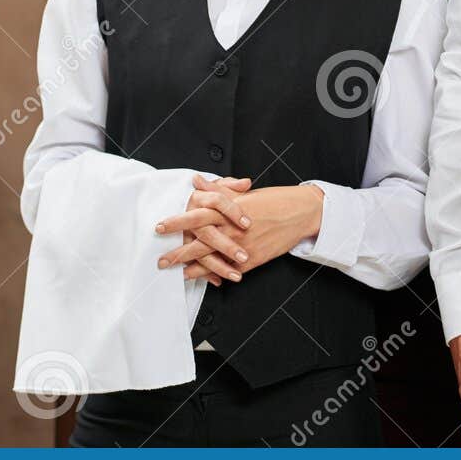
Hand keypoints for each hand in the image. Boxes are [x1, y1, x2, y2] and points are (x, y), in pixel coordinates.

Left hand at [156, 176, 324, 280]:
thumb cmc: (273, 201)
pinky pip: (229, 270)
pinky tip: (204, 278)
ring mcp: (242, 246)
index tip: (159, 227)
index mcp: (228, 210)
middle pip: (198, 242)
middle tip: (161, 259)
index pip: (196, 215)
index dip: (177, 222)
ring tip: (177, 273)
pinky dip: (215, 275)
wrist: (300, 213)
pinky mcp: (252, 259)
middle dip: (178, 252)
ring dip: (192, 268)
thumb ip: (218, 190)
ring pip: (211, 260)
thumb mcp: (244, 193)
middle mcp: (232, 228)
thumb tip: (197, 181)